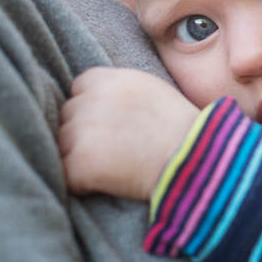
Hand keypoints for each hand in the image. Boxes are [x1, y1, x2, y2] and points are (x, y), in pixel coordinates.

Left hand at [57, 67, 199, 200]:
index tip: (113, 123)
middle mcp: (92, 100)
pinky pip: (65, 174)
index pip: (79, 89)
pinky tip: (107, 182)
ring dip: (80, 156)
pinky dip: (81, 182)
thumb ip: (118, 88)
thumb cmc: (183, 128)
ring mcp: (83, 132)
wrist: (199, 159)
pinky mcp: (81, 163)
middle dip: (84, 131)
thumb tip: (91, 98)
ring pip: (62, 144)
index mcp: (109, 79)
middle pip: (68, 116)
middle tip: (116, 148)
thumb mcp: (152, 90)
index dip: (93, 107)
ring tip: (114, 166)